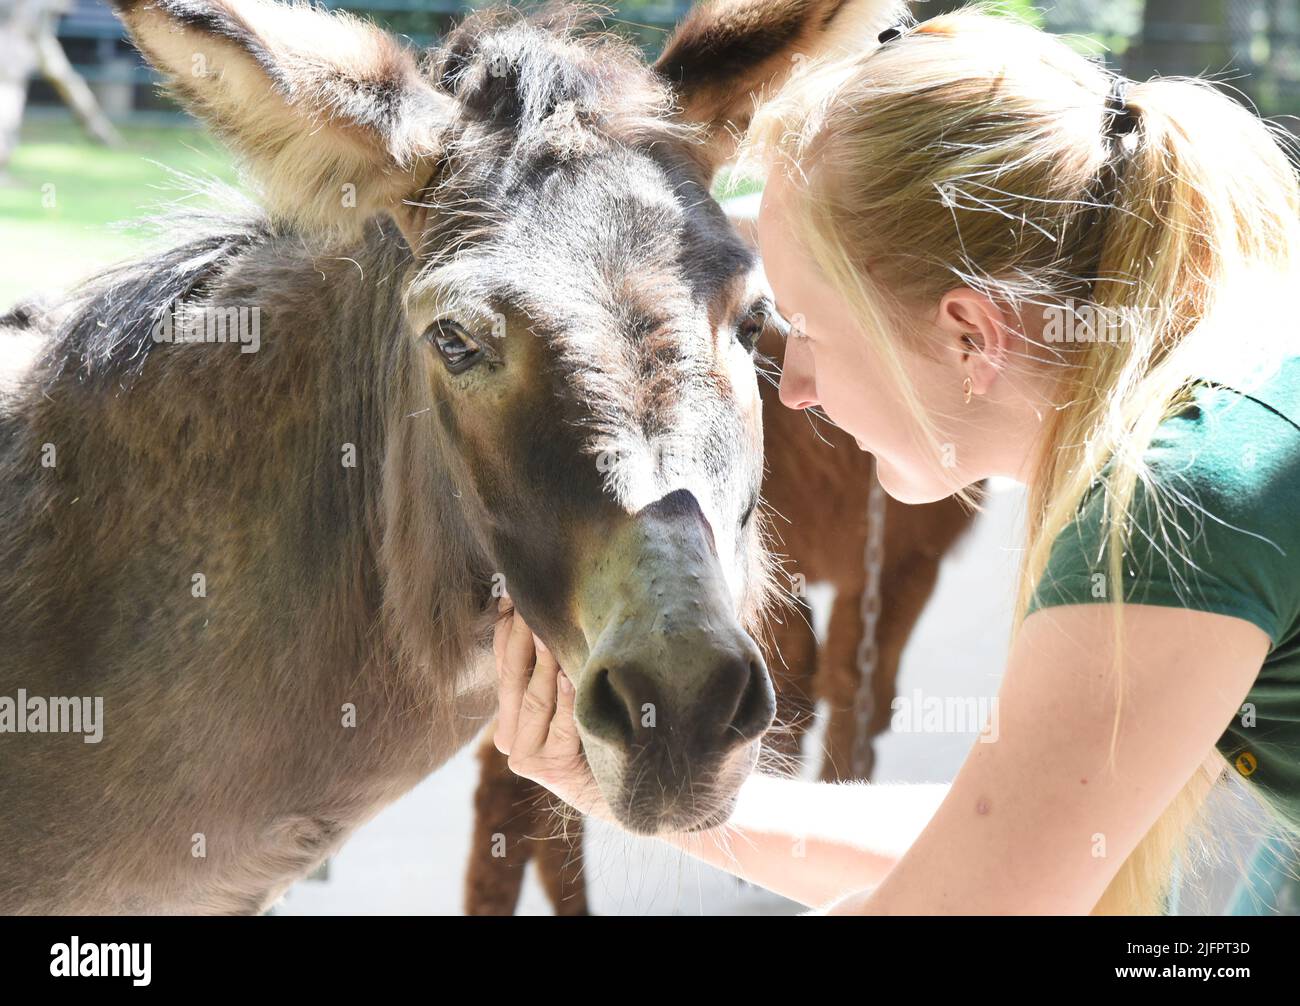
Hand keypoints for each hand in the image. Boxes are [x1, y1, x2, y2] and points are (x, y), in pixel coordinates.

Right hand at [492, 593, 608, 819]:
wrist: (640, 784)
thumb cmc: (615, 726)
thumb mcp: (582, 687)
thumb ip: (561, 658)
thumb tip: (552, 604)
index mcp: (512, 711)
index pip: (503, 660)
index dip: (505, 625)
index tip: (511, 592)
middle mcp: (511, 733)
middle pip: (513, 674)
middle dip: (521, 634)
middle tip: (529, 600)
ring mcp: (525, 754)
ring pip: (533, 697)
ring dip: (543, 662)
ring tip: (548, 629)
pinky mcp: (546, 768)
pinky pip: (559, 726)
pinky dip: (566, 700)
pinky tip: (571, 676)